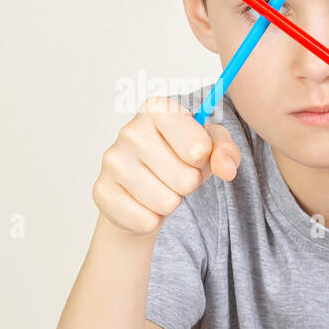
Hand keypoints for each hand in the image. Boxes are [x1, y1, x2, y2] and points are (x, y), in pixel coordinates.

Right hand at [93, 96, 240, 236]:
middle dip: (188, 184)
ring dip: (170, 202)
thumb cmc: (177, 160)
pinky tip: (142, 202)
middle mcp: (130, 130)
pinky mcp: (102, 190)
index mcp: (158, 109)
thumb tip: (227, 168)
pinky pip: (145, 220)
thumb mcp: (209, 147)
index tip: (194, 154)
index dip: (203, 160)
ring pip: (166, 202)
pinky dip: (151, 219)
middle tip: (175, 175)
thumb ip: (224, 150)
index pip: (199, 147)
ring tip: (159, 187)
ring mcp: (112, 160)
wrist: (140, 189)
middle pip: (186, 179)